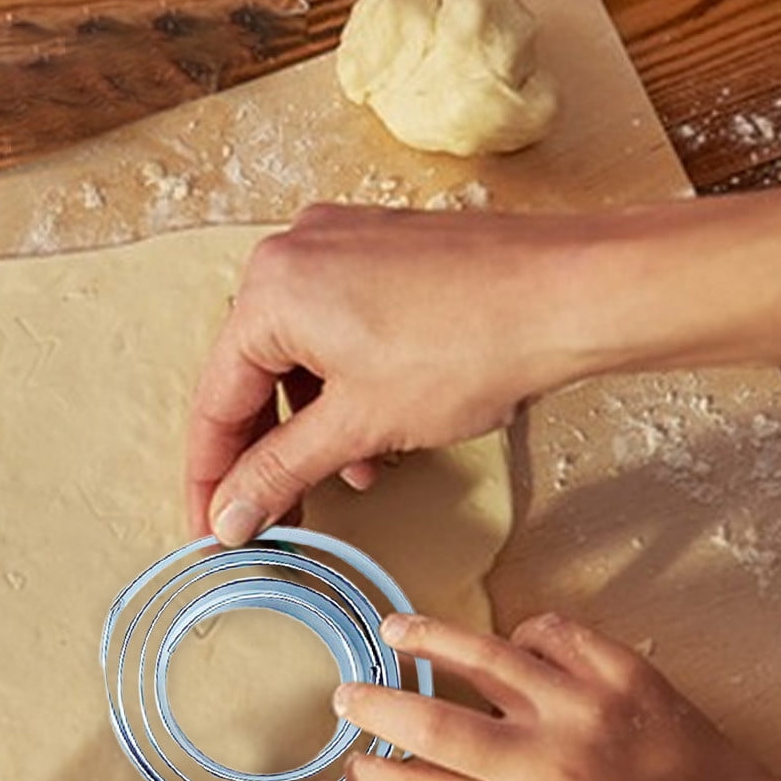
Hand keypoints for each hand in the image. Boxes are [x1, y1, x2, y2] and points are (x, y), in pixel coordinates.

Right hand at [187, 204, 622, 543]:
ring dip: (314, 429)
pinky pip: (340, 332)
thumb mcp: (358, 427)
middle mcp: (295, 255)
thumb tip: (229, 516)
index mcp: (271, 290)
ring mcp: (343, 247)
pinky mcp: (386, 256)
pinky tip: (379, 434)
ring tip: (349, 478)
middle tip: (273, 522)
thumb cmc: (469, 347)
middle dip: (267, 457)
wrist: (569, 295)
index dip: (211, 480)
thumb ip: (281, 472)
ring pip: (302, 359)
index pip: (216, 402)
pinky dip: (348, 390)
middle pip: (254, 378)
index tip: (211, 533)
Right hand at [340, 611, 780, 780]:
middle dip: (371, 704)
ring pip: (478, 654)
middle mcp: (540, 764)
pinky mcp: (619, 670)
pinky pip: (547, 631)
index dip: (368, 775)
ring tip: (393, 630)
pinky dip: (523, 636)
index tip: (353, 762)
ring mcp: (580, 708)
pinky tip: (515, 648)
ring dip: (424, 638)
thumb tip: (404, 772)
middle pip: (424, 721)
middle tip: (346, 694)